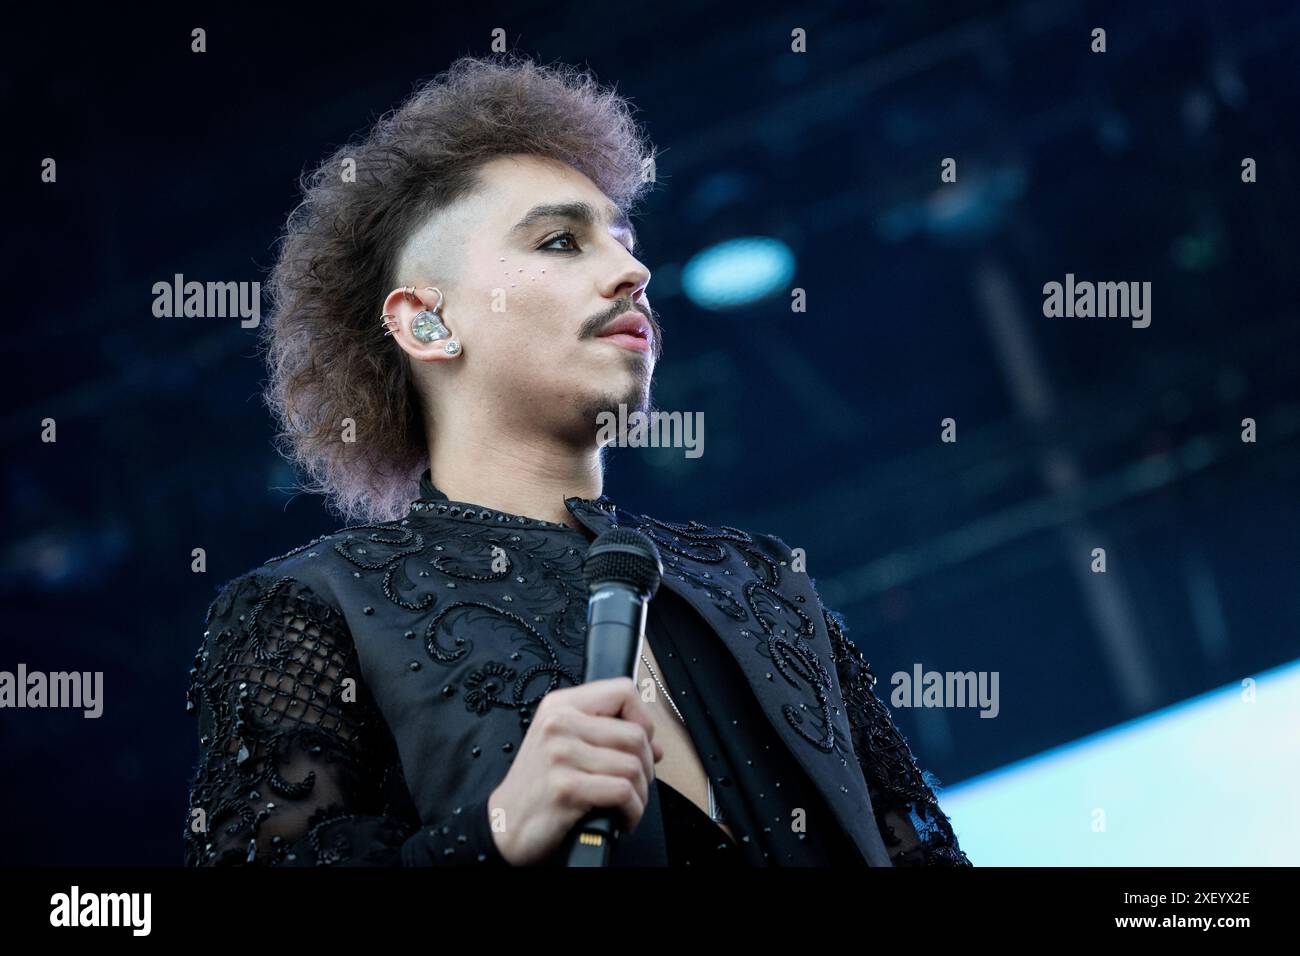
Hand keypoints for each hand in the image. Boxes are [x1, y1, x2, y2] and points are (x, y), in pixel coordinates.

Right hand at [486, 676, 663, 865]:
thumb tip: (655, 745)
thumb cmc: (538, 786)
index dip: (644, 718)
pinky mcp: (567, 788)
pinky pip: (623, 792)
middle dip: (647, 766)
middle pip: (636, 734)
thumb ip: (607, 735)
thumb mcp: (564, 744)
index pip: (623, 691)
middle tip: (636, 784)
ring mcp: (561, 755)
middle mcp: (559, 724)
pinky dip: (632, 811)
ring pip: (633, 765)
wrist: (505, 824)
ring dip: (641, 794)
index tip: (642, 742)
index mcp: (560, 705)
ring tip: (627, 804)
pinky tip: (622, 818)